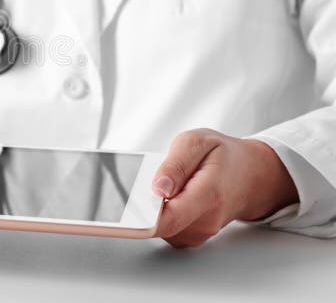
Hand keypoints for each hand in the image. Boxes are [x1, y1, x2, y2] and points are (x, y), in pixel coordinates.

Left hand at [152, 128, 298, 247]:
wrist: (252, 176)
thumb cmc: (225, 157)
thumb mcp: (198, 142)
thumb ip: (175, 165)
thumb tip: (158, 188)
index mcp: (208, 194)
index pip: (169, 219)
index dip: (142, 217)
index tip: (128, 208)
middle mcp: (205, 220)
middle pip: (158, 224)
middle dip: (145, 205)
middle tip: (151, 181)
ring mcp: (200, 232)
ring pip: (159, 228)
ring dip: (153, 209)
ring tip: (166, 185)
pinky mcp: (191, 236)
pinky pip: (166, 228)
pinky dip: (160, 214)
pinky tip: (169, 196)